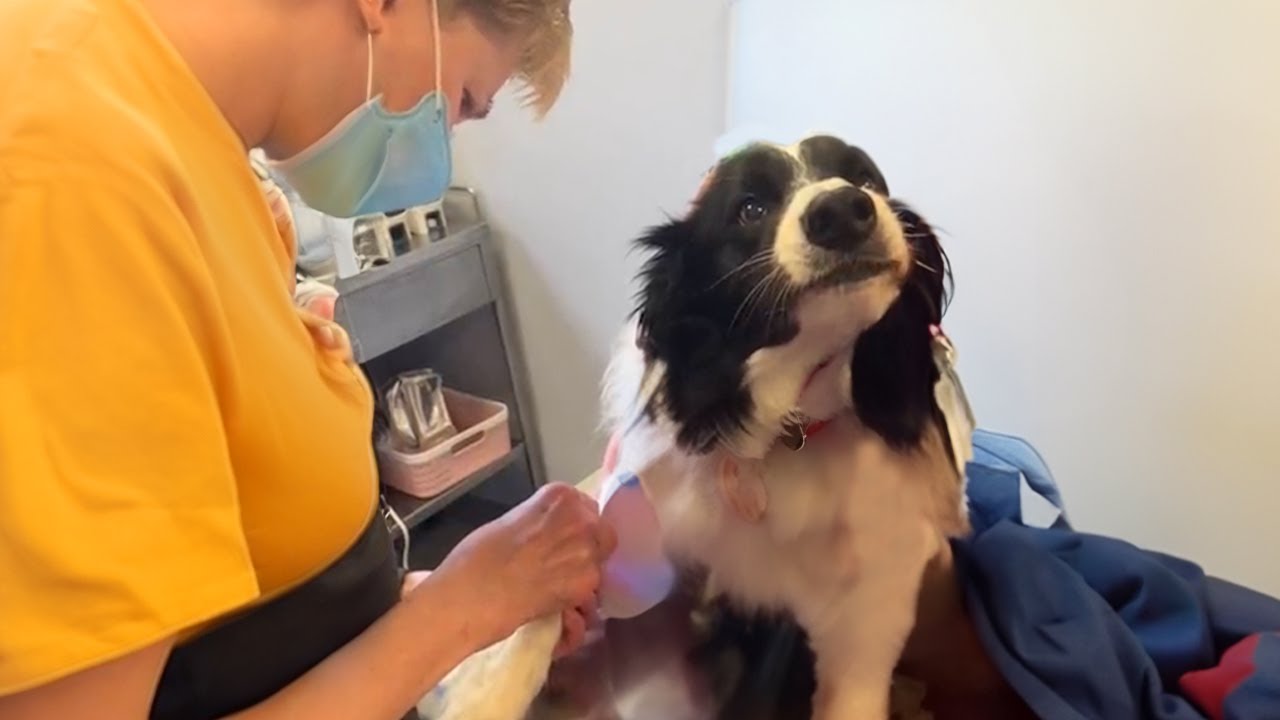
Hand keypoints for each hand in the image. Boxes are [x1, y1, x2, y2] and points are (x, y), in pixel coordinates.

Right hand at [432, 483, 616, 649]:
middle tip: (565, 561)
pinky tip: (556, 600)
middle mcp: (581, 519)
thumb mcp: (511, 521)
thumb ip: (540, 520)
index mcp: (560, 496)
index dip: (575, 524)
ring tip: (556, 584)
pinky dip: (578, 595)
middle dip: (588, 545)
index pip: (585, 505)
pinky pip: (592, 589)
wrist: (473, 594)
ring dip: (583, 571)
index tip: (562, 537)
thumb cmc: (477, 556)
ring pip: (600, 561)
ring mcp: (587, 551)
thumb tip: (548, 532)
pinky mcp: (587, 584)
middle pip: (601, 531)